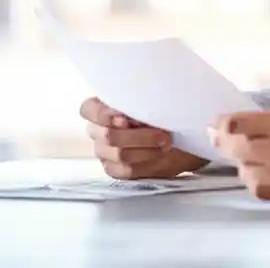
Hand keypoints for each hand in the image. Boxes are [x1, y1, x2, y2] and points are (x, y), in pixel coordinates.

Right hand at [79, 97, 208, 178]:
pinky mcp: (114, 168)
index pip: (88, 110)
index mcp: (100, 107)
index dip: (104, 115)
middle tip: (163, 133)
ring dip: (147, 148)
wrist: (181, 135)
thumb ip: (141, 101)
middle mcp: (98, 129)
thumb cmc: (162, 112)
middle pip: (108, 135)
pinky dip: (146, 162)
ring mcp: (104, 151)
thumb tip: (141, 103)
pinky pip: (125, 170)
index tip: (125, 118)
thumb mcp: (154, 101)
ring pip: (120, 153)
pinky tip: (160, 155)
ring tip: (166, 143)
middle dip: (139, 136)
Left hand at [211, 108, 269, 199]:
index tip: (216, 124)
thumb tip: (230, 125)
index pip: (238, 125)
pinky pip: (260, 190)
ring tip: (246, 156)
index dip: (221, 125)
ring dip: (241, 163)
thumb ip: (265, 120)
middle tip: (218, 139)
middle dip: (223, 143)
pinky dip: (255, 180)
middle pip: (237, 148)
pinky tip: (258, 172)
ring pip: (245, 172)